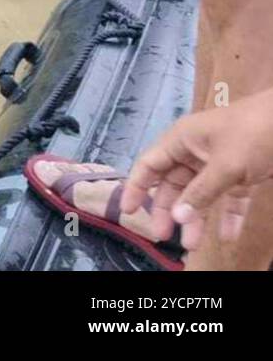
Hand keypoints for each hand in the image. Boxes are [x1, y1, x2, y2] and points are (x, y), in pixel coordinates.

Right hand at [122, 88, 272, 249]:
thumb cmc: (251, 134)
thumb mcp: (225, 165)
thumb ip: (200, 193)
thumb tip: (178, 218)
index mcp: (181, 140)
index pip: (149, 165)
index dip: (136, 187)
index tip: (129, 212)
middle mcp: (194, 151)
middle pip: (173, 184)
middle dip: (168, 210)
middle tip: (163, 236)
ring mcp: (218, 163)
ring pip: (200, 194)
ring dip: (196, 218)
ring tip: (192, 245)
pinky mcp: (241, 173)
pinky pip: (229, 198)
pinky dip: (228, 216)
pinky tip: (227, 236)